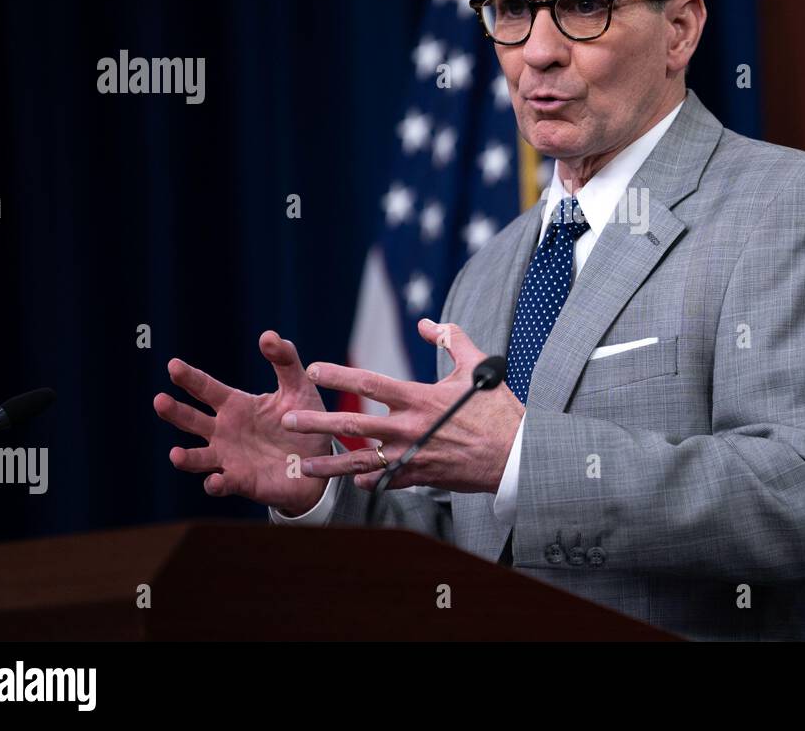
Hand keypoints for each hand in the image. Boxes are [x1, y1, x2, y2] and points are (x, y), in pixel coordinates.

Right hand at [155, 330, 332, 515]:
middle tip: (159, 401)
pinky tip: (214, 482)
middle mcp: (224, 431)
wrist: (319, 460)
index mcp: (235, 405)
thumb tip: (268, 334)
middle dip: (175, 412)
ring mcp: (229, 458)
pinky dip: (216, 484)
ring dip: (186, 458)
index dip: (190, 377)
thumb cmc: (302, 420)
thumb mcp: (298, 387)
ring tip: (176, 454)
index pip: (206, 389)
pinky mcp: (242, 481)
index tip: (173, 365)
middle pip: (192, 421)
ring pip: (199, 458)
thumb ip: (285, 360)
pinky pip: (224, 484)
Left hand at [282, 318, 523, 494]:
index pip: (370, 382)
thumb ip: (451, 339)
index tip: (314, 369)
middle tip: (288, 419)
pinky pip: (384, 481)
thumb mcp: (477, 366)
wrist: (516, 455)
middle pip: (353, 423)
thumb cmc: (498, 409)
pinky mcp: (419, 477)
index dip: (340, 374)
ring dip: (329, 462)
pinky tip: (350, 479)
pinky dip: (366, 480)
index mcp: (419, 398)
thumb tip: (427, 323)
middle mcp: (409, 429)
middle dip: (318, 420)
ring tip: (303, 462)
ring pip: (360, 460)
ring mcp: (411, 456)